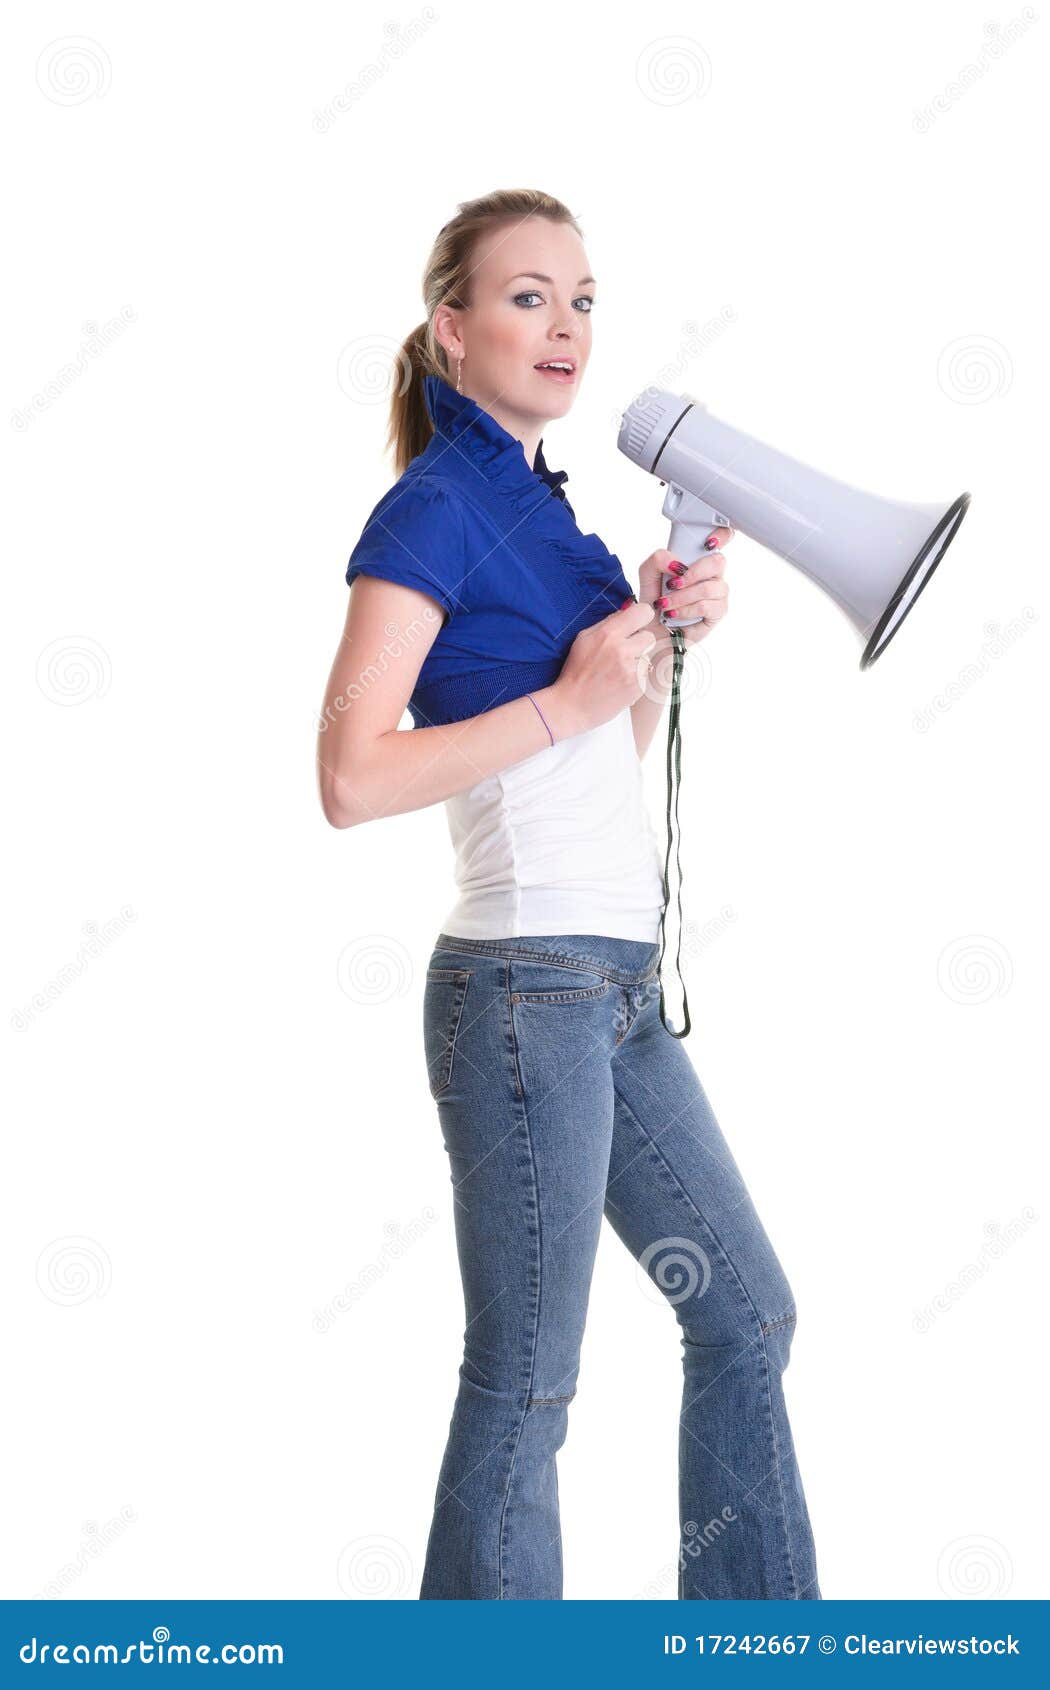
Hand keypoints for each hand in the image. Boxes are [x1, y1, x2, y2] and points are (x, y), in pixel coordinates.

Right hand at [548, 599, 658, 735]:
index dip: (641, 617)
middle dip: (639, 643)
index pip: (643, 612)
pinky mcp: (638, 688)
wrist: (572, 706)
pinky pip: (645, 676)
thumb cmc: (575, 673)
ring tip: (617, 672)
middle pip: (649, 636)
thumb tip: (627, 611)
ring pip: (647, 658)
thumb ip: (607, 624)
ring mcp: (632, 671)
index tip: (637, 623)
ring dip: (636, 663)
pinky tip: (619, 683)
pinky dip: (635, 679)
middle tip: (624, 652)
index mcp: (608, 635)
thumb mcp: (583, 640)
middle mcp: (623, 650)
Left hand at [638, 528, 732, 652]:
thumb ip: (657, 560)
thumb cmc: (656, 599)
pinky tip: (673, 613)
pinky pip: (706, 606)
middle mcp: (712, 573)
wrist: (653, 628)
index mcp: (699, 558)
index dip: (722, 535)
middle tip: (673, 583)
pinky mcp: (717, 612)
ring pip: (709, 587)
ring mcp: (718, 593)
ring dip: (682, 596)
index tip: (708, 542)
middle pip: (718, 562)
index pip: (723, 537)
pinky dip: (685, 610)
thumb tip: (677, 564)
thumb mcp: (647, 574)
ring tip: (665, 603)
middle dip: (693, 572)